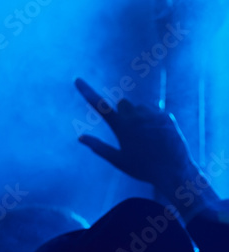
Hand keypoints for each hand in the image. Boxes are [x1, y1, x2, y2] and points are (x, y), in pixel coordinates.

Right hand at [75, 78, 209, 200]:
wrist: (174, 171)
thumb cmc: (142, 169)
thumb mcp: (118, 161)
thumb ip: (98, 147)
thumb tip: (79, 138)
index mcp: (121, 128)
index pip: (100, 106)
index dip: (87, 92)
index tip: (77, 80)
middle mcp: (136, 117)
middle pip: (123, 103)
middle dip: (122, 112)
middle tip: (129, 131)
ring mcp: (153, 115)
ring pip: (140, 106)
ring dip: (139, 115)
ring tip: (147, 137)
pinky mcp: (167, 116)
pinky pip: (156, 111)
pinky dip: (154, 119)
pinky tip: (159, 136)